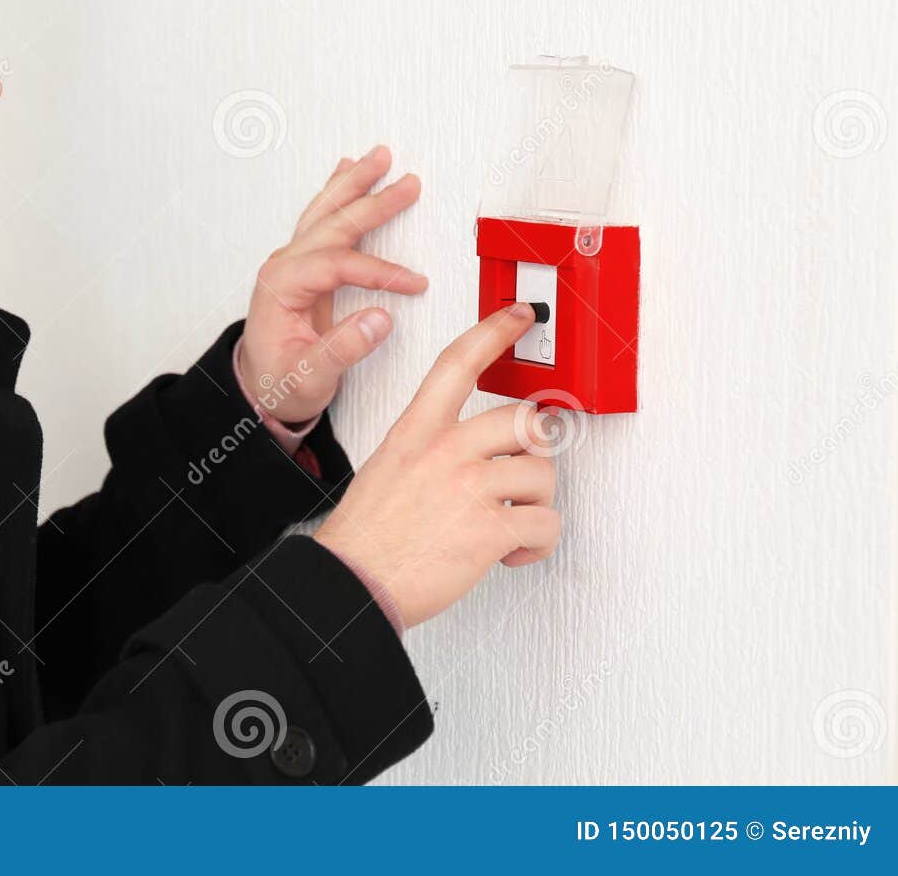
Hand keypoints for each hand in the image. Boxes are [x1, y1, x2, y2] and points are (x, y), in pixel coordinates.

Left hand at [237, 147, 426, 424]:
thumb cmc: (279, 384)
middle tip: (408, 183)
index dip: (379, 271)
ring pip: (325, 213)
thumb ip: (342, 350)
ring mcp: (292, 263)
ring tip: (379, 156)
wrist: (259, 389)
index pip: (336, 265)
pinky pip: (323, 221)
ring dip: (354, 184)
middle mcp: (283, 267)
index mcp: (280, 288)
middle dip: (371, 201)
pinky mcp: (304, 267)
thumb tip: (380, 319)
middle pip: (331, 224)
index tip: (413, 283)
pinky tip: (348, 170)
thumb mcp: (308, 377)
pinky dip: (340, 195)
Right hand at [313, 302, 561, 629]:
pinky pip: (545, 524)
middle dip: (536, 450)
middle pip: (525, 421)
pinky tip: (512, 550)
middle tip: (527, 465)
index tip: (518, 317)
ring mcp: (469, 488)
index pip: (457, 364)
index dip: (493, 334)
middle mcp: (445, 451)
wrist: (353, 581)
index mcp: (416, 431)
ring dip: (536, 503)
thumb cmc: (366, 535)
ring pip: (542, 474)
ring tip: (511, 520)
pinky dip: (537, 544)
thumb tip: (472, 454)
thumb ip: (429, 450)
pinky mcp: (489, 529)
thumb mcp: (387, 467)